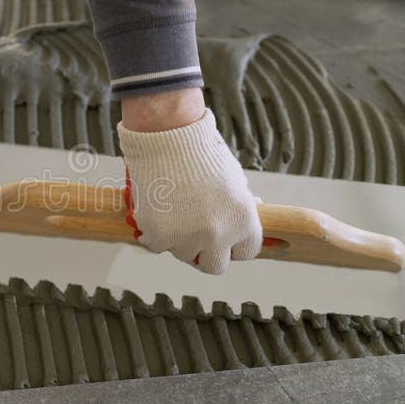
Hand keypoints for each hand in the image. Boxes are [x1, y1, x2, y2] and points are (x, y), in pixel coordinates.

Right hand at [120, 90, 260, 274]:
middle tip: (195, 237)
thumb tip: (250, 215)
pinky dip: (154, 232)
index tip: (224, 238)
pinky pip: (156, 245)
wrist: (168, 136)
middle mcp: (219, 235)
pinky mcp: (159, 236)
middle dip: (206, 254)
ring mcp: (188, 238)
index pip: (246, 252)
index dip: (234, 244)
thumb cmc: (201, 152)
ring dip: (178, 239)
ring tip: (173, 210)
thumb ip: (240, 205)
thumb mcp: (234, 179)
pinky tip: (156, 210)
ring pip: (182, 254)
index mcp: (244, 221)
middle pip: (215, 266)